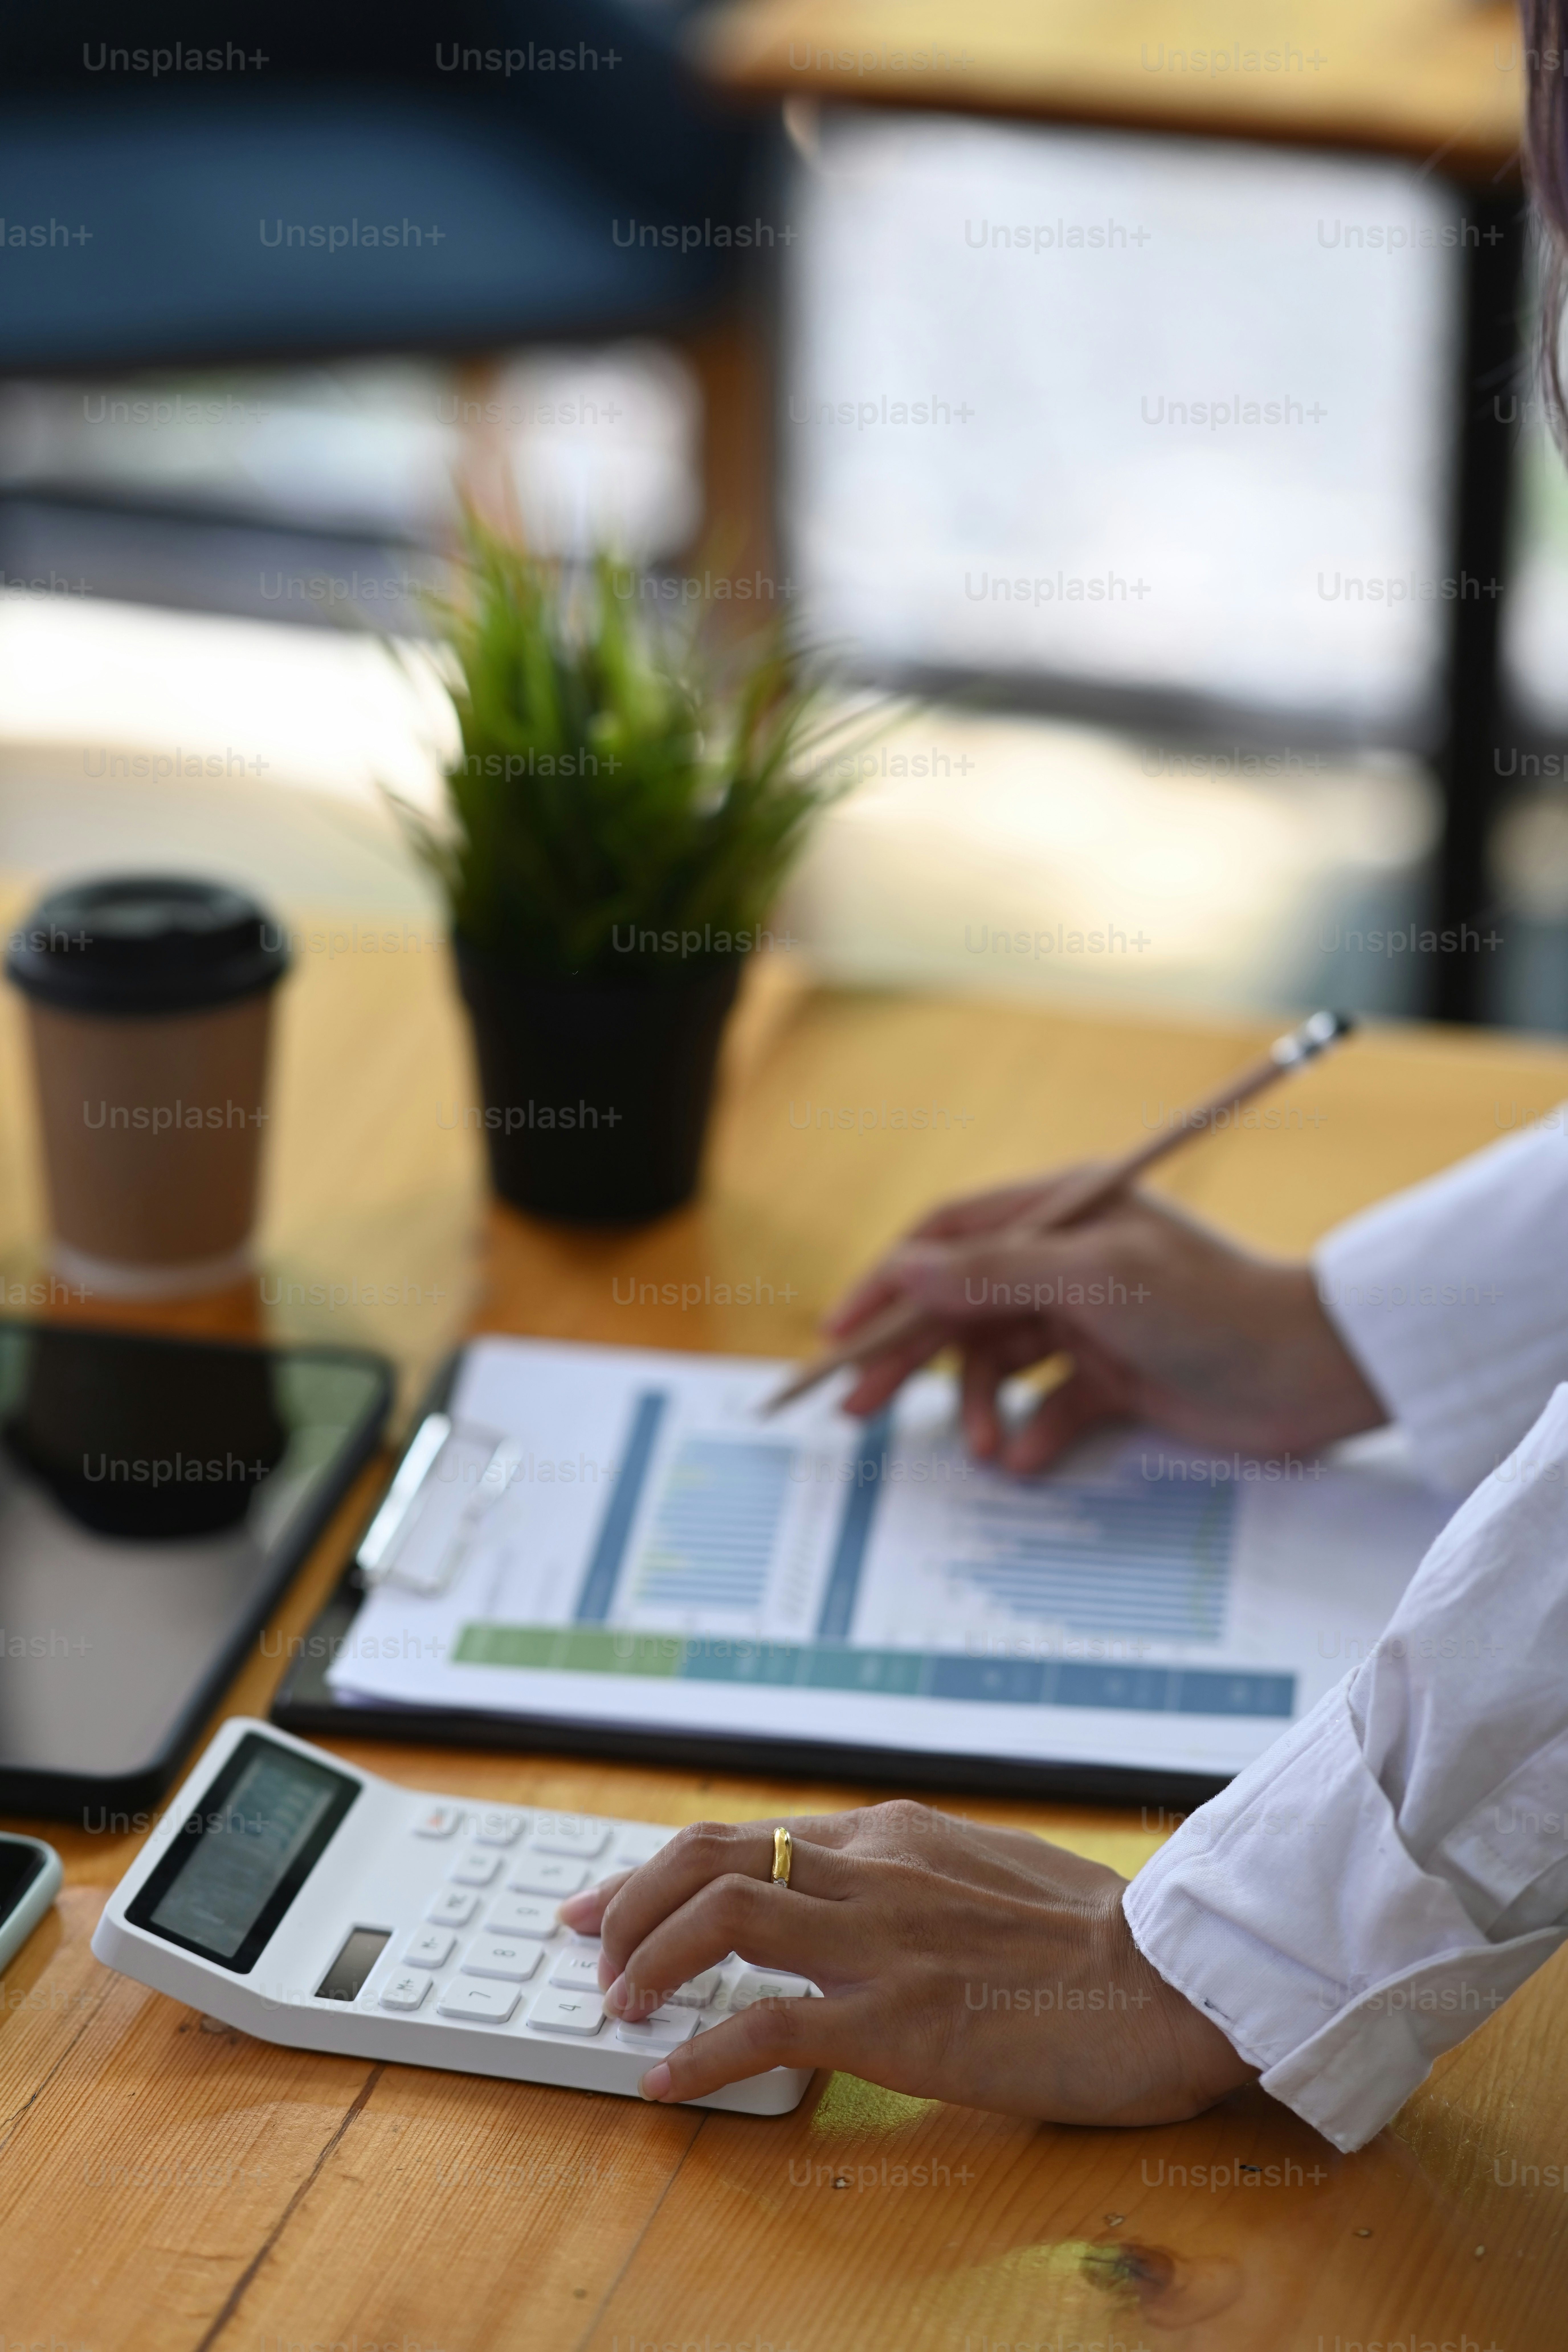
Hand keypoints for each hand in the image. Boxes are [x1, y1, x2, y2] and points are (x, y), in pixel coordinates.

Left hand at [557, 1800, 1253, 2119]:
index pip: (752, 1835)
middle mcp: (874, 1870)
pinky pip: (766, 2027)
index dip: (666, 1865)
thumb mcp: (994, 1874)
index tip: (614, 1896)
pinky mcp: (895, 2021)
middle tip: (584, 1938)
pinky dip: (701, 2052)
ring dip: (648, 1958)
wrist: (1172, 1975)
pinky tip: (667, 2078)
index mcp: (898, 1835)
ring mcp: (880, 1943)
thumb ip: (924, 1877)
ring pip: (719, 1917)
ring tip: (616, 2002)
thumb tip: (878, 1891)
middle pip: (710, 1857)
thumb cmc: (1102, 1935)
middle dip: (628, 1895)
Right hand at [826, 1171, 1386, 1472]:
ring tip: (977, 1446)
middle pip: (959, 1303)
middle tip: (860, 1408)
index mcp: (1063, 1211)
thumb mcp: (1098, 1280)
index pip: (948, 1237)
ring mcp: (1089, 1319)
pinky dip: (1028, 1431)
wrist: (1315, 1372)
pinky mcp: (1113, 1376)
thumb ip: (997, 1273)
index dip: (888, 1282)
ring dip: (975, 1403)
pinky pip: (1045, 1403)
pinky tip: (1023, 1457)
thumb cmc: (1215, 1308)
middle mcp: (1069, 1259)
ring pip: (996, 1359)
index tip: (840, 1334)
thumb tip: (905, 1268)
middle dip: (909, 1354)